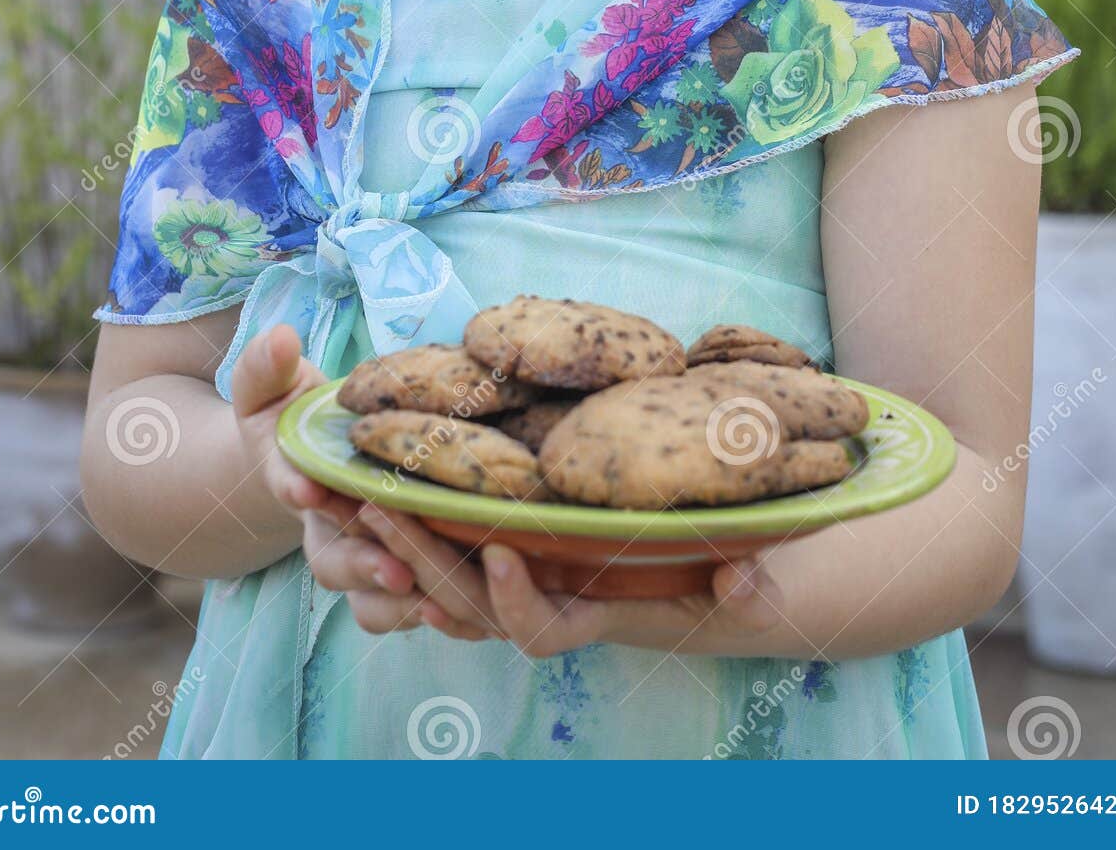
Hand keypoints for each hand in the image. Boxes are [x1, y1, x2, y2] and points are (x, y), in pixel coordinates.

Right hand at [229, 323, 432, 628]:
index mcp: (294, 478)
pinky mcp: (399, 574)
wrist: (314, 460)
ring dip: (397, 601)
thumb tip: (279, 337)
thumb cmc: (293, 415)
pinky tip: (458, 606)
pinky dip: (425, 613)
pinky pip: (404, 608)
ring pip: (368, 600)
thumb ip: (266, 366)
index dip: (294, 488)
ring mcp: (359, 558)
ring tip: (430, 598)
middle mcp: (324, 529)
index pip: (288, 485)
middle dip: (360, 563)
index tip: (305, 486)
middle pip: (332, 560)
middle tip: (392, 566)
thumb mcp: (271, 387)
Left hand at [360, 501, 787, 657]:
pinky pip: (447, 547)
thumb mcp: (754, 585)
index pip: (543, 629)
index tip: (505, 553)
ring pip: (445, 577)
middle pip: (469, 604)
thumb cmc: (730, 575)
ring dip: (400, 541)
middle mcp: (548, 600)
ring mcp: (523, 575)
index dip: (517, 601)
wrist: (716, 574)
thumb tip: (742, 578)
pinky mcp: (510, 540)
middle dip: (424, 560)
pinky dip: (409, 525)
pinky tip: (373, 485)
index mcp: (596, 612)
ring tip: (361, 492)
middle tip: (385, 509)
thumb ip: (751, 588)